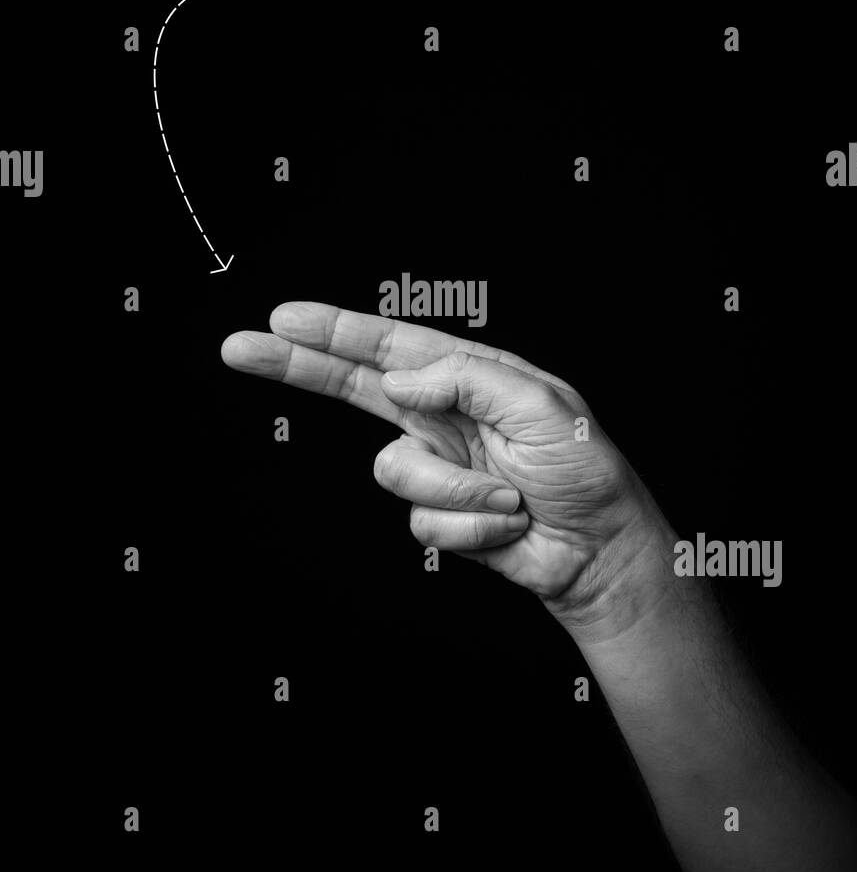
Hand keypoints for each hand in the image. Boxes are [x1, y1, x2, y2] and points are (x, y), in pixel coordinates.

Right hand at [221, 303, 673, 640]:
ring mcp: (436, 467)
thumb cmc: (586, 470)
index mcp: (467, 376)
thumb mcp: (541, 405)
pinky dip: (470, 523)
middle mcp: (442, 416)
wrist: (601, 552)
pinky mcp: (438, 515)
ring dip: (457, 487)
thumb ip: (465, 379)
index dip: (334, 332)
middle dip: (298, 367)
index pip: (388, 347)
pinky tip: (507, 522)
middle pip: (351, 387)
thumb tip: (395, 381)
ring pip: (393, 470)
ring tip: (510, 493)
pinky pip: (421, 519)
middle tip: (240, 346)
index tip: (283, 319)